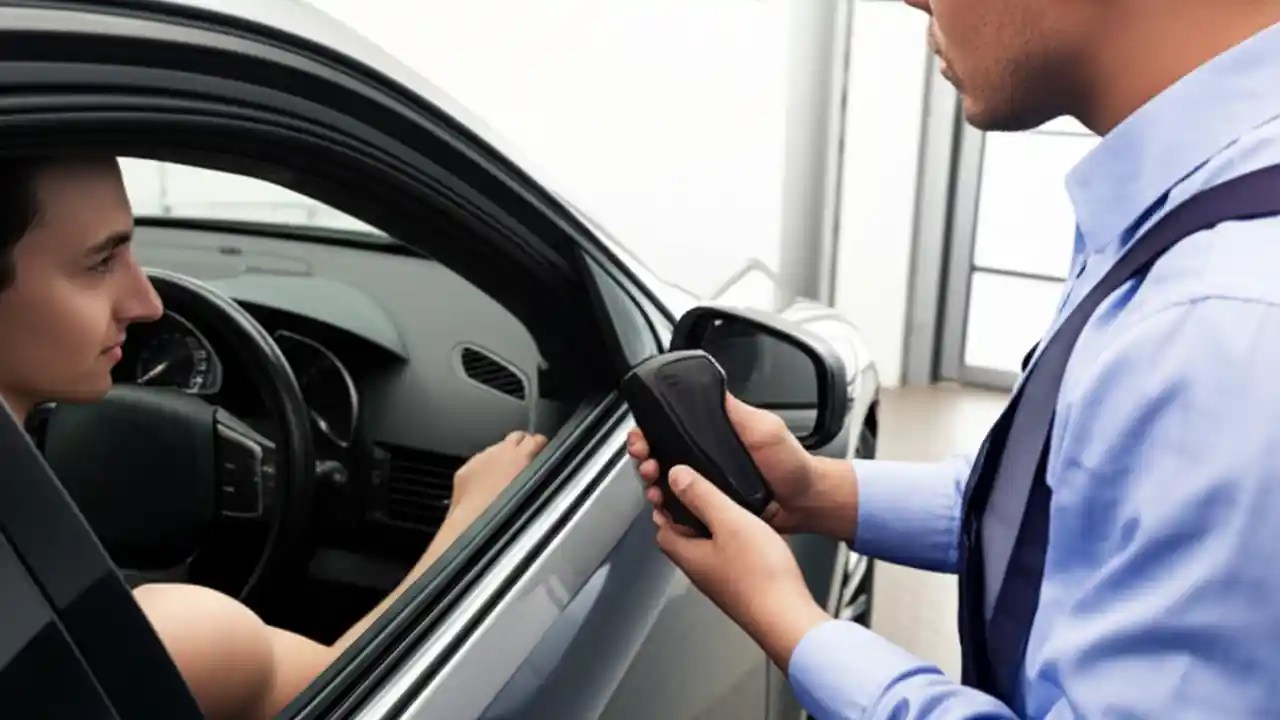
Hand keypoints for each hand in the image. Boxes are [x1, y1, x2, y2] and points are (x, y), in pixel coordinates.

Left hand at [450, 430, 547, 516]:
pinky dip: (483, 469)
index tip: (541, 451)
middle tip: (525, 458)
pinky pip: (477, 463)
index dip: (539, 445)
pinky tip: (485, 485)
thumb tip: (541, 471)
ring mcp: (481, 459)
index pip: (535, 439)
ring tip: (503, 476)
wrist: (474, 522)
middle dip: (522, 444)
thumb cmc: (506, 514)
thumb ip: (538, 475)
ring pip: (495, 450)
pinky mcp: (466, 468)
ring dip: (500, 458)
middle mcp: (500, 452)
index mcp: (521, 456)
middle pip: (516, 437)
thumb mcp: (533, 492)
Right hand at [627, 393, 857, 537]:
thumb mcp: (765, 428)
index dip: (650, 432)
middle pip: (660, 457)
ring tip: (654, 487)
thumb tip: (713, 388)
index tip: (643, 436)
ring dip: (651, 485)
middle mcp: (704, 460)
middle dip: (644, 458)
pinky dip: (667, 512)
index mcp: (713, 436)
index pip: (670, 429)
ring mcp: (705, 486)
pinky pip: (680, 511)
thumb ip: (738, 411)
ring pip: (665, 485)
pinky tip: (662, 511)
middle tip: (647, 462)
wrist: (804, 502)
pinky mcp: (710, 510)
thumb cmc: (790, 464)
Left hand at [653, 464, 830, 670]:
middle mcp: (700, 570)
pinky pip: (727, 558)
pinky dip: (731, 541)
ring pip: (706, 548)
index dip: (665, 506)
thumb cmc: (760, 576)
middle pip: (682, 538)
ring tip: (726, 508)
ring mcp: (720, 581)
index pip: (662, 528)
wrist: (788, 618)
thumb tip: (675, 476)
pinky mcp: (741, 587)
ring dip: (711, 527)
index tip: (673, 487)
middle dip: (687, 514)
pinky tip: (749, 534)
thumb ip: (701, 495)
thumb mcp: (728, 521)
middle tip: (700, 493)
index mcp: (688, 554)